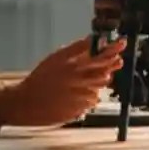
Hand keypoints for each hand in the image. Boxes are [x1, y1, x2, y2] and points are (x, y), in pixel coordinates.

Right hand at [4, 36, 125, 125]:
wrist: (27, 103)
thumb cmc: (40, 78)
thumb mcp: (56, 58)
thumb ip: (76, 49)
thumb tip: (93, 39)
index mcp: (74, 65)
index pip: (101, 54)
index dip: (113, 48)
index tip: (122, 43)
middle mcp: (80, 81)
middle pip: (105, 72)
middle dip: (109, 67)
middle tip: (107, 64)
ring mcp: (81, 97)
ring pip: (99, 88)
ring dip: (96, 83)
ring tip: (80, 82)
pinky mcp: (80, 110)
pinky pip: (91, 101)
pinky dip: (87, 97)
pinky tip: (74, 95)